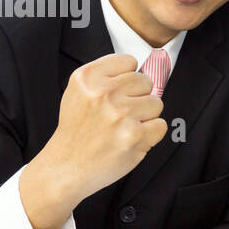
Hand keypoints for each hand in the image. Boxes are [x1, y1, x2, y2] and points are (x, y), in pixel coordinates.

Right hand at [21, 54, 166, 228]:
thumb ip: (107, 77)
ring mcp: (120, 114)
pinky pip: (161, 125)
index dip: (127, 78)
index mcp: (88, 77)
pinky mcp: (135, 135)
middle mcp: (104, 93)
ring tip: (124, 128)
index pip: (128, 61)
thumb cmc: (78, 129)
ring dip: (145, 117)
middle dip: (138, 97)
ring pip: (156, 103)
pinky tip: (131, 139)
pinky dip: (151, 134)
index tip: (115, 93)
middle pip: (145, 81)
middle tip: (119, 115)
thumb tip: (142, 71)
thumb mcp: (79, 92)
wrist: (67, 167)